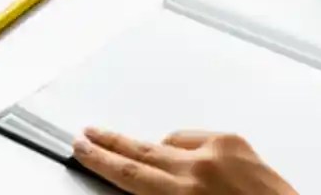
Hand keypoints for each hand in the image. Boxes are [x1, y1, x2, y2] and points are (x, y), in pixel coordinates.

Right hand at [73, 127, 297, 194]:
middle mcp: (199, 168)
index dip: (101, 160)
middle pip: (142, 150)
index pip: (129, 174)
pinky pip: (198, 137)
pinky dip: (187, 146)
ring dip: (152, 147)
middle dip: (112, 142)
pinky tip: (185, 157)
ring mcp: (220, 151)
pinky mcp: (237, 141)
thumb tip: (140, 187)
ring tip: (137, 152)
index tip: (83, 148)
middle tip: (91, 134)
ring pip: (170, 141)